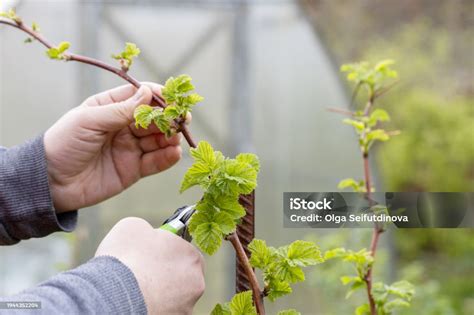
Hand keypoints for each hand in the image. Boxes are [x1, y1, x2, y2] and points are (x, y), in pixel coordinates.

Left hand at [44, 83, 184, 211]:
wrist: (51, 182)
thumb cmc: (64, 143)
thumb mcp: (89, 120)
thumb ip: (121, 110)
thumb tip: (148, 93)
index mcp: (111, 107)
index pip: (140, 96)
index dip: (158, 96)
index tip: (172, 99)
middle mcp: (124, 126)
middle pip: (155, 118)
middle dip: (170, 118)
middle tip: (182, 120)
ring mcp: (131, 148)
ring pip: (159, 139)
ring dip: (171, 137)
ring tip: (177, 138)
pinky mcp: (134, 169)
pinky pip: (156, 162)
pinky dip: (168, 157)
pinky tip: (175, 153)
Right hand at [95, 217, 204, 314]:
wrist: (115, 295)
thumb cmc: (126, 257)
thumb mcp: (134, 226)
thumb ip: (149, 230)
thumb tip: (147, 234)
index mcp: (192, 255)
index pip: (185, 251)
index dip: (167, 251)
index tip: (152, 254)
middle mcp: (196, 282)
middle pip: (184, 275)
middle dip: (167, 274)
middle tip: (144, 273)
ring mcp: (187, 306)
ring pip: (175, 297)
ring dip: (162, 293)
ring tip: (138, 290)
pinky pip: (166, 311)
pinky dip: (155, 307)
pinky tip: (138, 302)